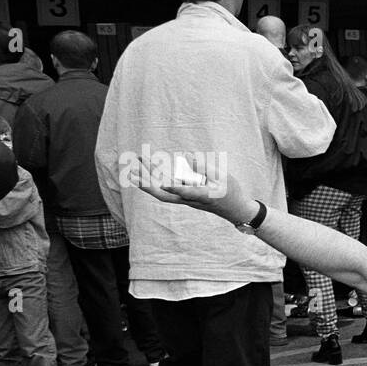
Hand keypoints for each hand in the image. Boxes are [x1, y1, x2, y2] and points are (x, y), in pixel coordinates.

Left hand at [127, 153, 251, 223]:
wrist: (234, 210)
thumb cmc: (232, 192)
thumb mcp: (224, 177)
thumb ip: (205, 168)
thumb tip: (188, 156)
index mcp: (203, 195)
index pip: (187, 193)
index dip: (176, 188)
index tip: (164, 183)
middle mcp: (190, 199)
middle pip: (164, 195)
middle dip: (147, 183)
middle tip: (132, 170)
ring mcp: (185, 198)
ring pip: (161, 191)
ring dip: (147, 177)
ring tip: (135, 161)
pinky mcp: (183, 195)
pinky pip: (165, 188)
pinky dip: (154, 178)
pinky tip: (147, 167)